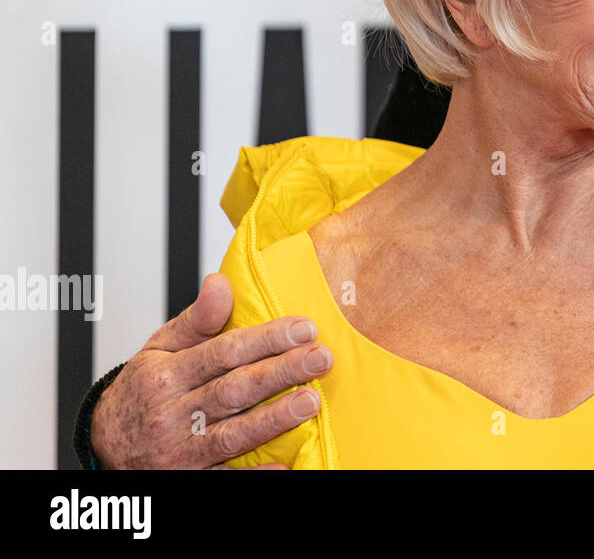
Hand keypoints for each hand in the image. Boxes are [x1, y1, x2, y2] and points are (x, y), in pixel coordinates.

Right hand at [89, 273, 332, 468]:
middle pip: (234, 390)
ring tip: (311, 402)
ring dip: (274, 419)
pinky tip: (282, 466)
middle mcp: (173, 413)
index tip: (304, 328)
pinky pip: (222, 478)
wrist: (106, 443)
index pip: (224, 352)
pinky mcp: (189, 478)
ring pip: (233, 433)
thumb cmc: (143, 389)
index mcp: (167, 375)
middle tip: (320, 358)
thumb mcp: (160, 348)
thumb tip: (221, 281)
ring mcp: (180, 451)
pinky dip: (252, 475)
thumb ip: (197, 319)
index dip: (266, 339)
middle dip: (281, 373)